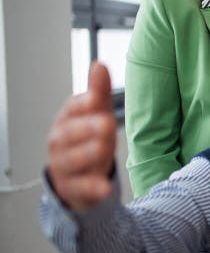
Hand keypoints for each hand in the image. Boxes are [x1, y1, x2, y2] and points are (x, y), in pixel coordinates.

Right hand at [46, 62, 115, 209]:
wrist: (79, 175)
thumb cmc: (88, 138)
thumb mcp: (96, 114)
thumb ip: (98, 92)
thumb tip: (100, 64)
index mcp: (66, 120)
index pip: (71, 111)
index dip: (83, 105)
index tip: (96, 99)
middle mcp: (60, 142)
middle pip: (69, 136)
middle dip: (86, 129)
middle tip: (105, 124)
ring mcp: (64, 166)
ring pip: (72, 160)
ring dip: (88, 154)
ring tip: (105, 149)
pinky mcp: (73, 188)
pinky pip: (81, 188)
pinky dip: (93, 188)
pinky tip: (105, 188)